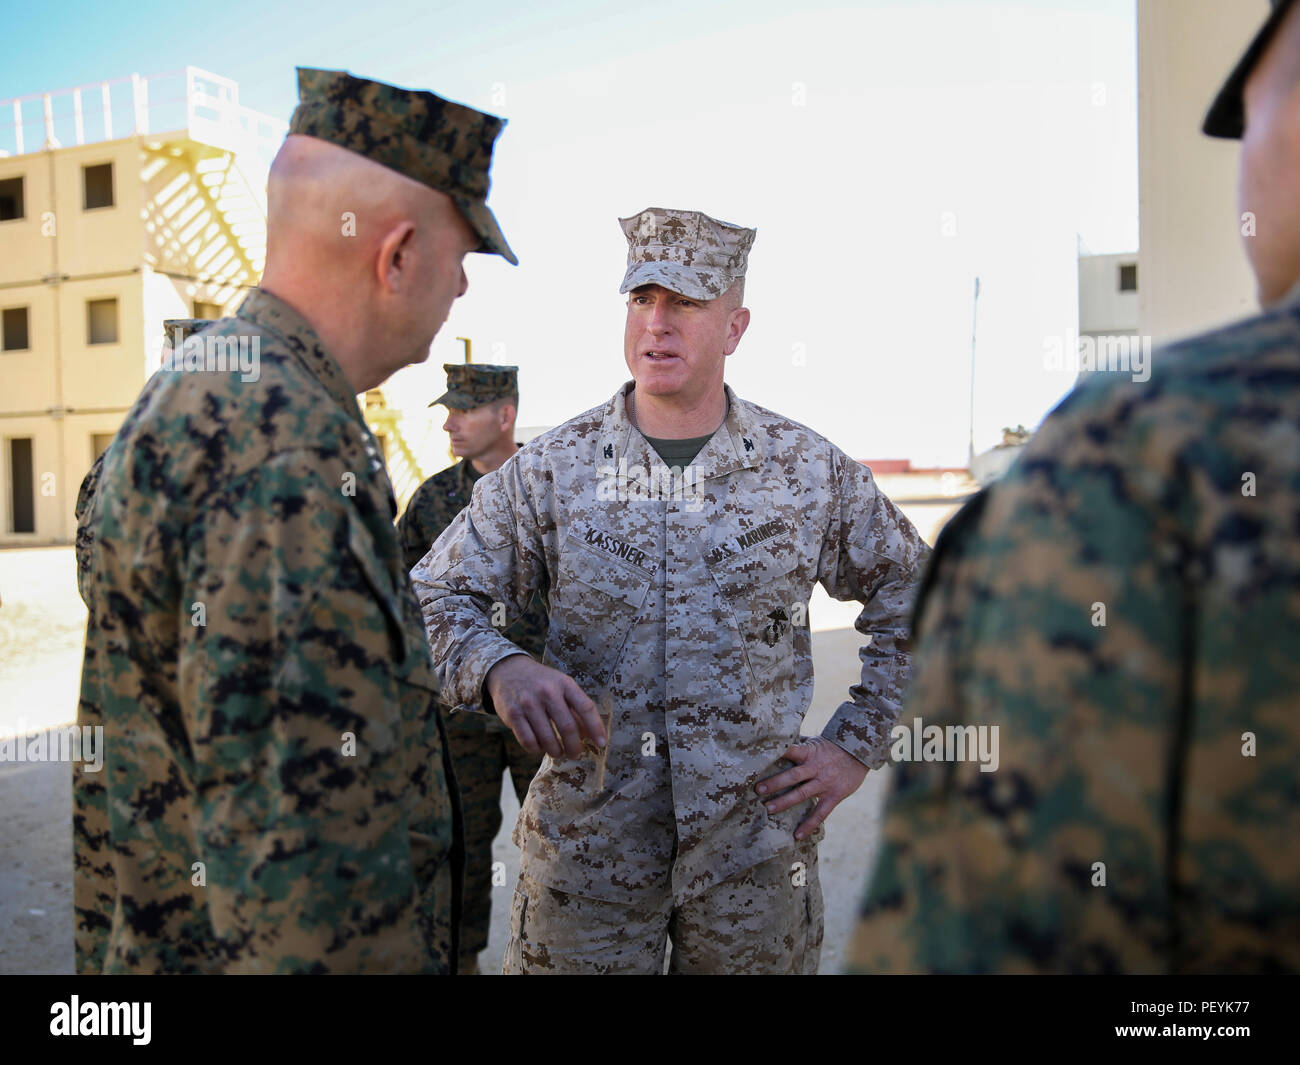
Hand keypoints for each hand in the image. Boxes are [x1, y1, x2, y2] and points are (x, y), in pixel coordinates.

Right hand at [484, 654, 605, 758]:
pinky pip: (528, 741)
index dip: (596, 728)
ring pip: (547, 738)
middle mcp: (547, 692)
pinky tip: (540, 747)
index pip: (586, 707)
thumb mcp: (561, 686)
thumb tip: (592, 734)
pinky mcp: (513, 714)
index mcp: (564, 684)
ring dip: (556, 751)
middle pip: (567, 727)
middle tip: (575, 754)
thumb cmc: (542, 682)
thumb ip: (576, 708)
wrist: (508, 670)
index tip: (602, 744)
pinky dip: (537, 749)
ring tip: (558, 752)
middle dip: (574, 747)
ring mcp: (528, 703)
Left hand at [754, 736, 867, 840]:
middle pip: (793, 776)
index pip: (791, 750)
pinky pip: (821, 812)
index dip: (777, 753)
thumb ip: (799, 747)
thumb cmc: (832, 747)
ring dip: (784, 802)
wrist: (859, 753)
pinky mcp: (834, 795)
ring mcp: (825, 783)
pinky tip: (797, 835)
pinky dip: (809, 824)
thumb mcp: (815, 742)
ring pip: (802, 794)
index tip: (760, 759)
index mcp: (810, 752)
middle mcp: (816, 768)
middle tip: (757, 790)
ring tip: (768, 809)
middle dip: (774, 783)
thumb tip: (775, 744)